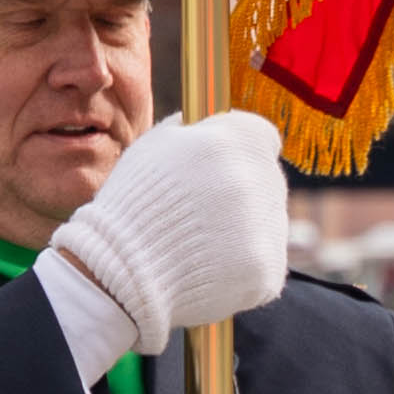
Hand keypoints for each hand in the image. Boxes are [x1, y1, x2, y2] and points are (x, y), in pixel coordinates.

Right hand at [40, 111, 291, 384]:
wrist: (123, 272)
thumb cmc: (134, 202)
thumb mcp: (156, 143)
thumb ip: (198, 128)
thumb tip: (220, 122)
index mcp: (231, 142)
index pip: (262, 135)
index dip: (241, 148)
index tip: (224, 164)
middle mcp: (258, 181)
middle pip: (267, 177)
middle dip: (242, 188)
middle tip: (203, 210)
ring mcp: (268, 229)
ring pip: (270, 219)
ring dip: (245, 226)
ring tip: (201, 241)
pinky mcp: (269, 271)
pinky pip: (267, 259)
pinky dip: (245, 263)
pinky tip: (210, 266)